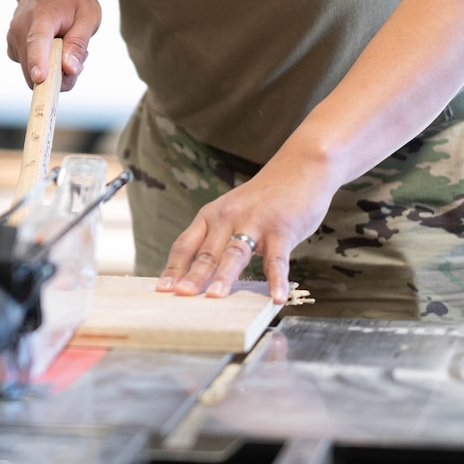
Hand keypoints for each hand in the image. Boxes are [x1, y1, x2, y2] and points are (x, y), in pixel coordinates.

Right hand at [7, 0, 100, 92]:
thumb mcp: (88, 15)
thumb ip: (78, 43)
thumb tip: (69, 69)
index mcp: (41, 16)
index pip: (37, 42)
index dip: (39, 62)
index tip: (40, 78)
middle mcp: (20, 29)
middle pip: (34, 69)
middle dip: (59, 76)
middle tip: (78, 59)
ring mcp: (13, 39)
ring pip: (33, 74)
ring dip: (54, 71)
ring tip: (66, 47)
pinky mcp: (12, 48)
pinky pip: (30, 71)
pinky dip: (45, 67)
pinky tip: (54, 49)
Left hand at [158, 163, 335, 304]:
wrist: (301, 166)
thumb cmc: (264, 199)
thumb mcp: (233, 213)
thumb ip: (218, 239)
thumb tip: (201, 277)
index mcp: (211, 215)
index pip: (185, 245)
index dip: (173, 268)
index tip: (162, 289)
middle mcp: (228, 217)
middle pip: (207, 252)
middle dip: (193, 275)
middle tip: (181, 296)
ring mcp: (255, 222)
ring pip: (236, 253)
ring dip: (225, 276)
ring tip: (216, 297)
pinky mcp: (282, 229)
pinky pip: (277, 259)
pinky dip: (277, 279)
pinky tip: (276, 297)